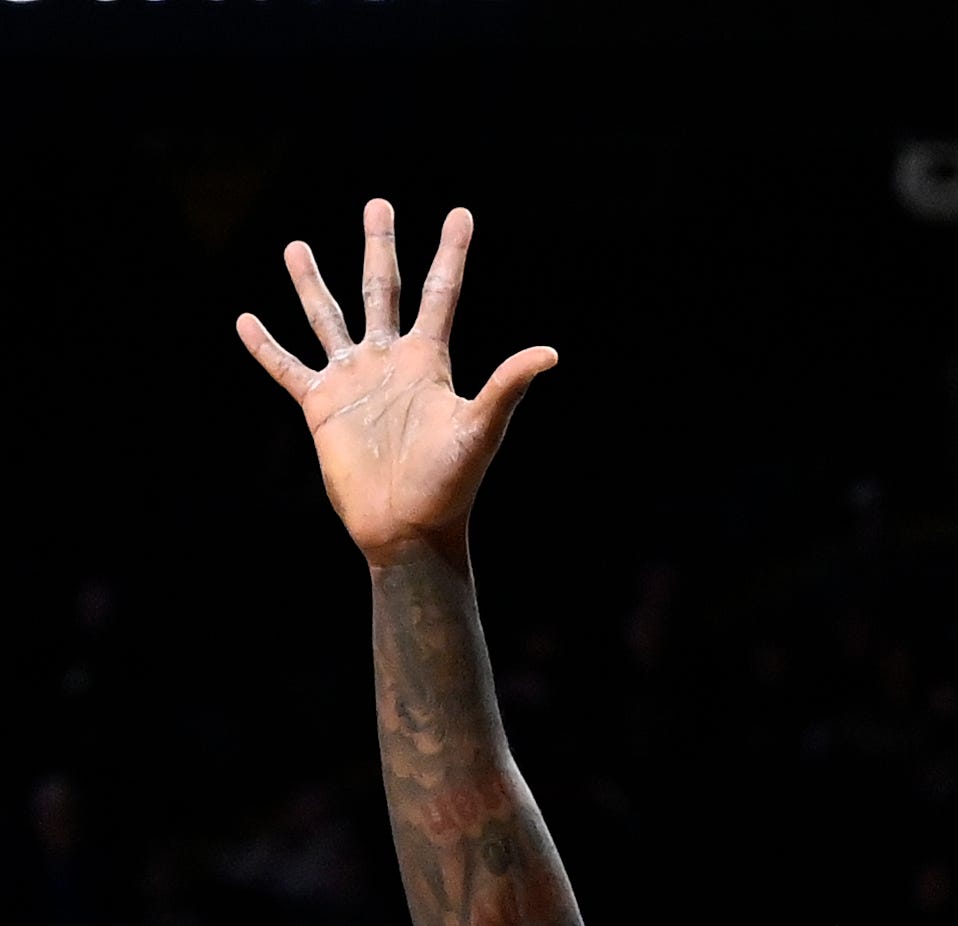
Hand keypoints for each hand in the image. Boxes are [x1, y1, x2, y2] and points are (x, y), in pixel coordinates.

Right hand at [239, 200, 557, 565]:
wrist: (408, 528)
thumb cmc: (450, 484)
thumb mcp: (480, 429)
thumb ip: (507, 387)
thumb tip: (550, 354)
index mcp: (427, 361)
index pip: (440, 292)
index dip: (451, 253)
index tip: (461, 214)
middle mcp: (388, 361)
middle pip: (381, 289)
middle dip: (379, 247)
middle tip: (378, 203)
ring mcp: (353, 381)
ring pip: (327, 318)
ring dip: (311, 283)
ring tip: (295, 246)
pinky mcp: (322, 407)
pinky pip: (288, 369)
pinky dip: (266, 347)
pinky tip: (244, 321)